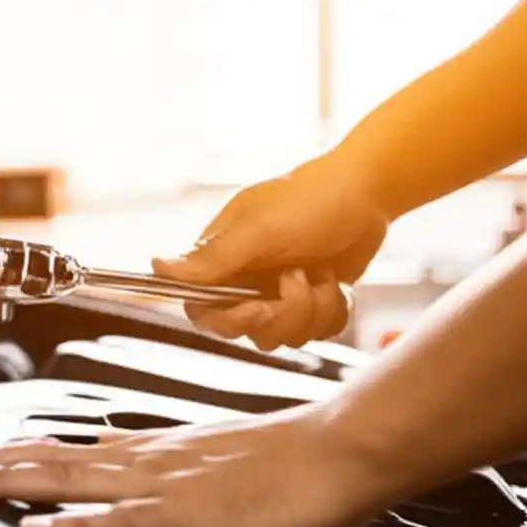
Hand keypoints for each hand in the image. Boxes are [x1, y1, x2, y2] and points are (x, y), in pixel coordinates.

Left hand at [0, 408, 393, 526]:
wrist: (341, 451)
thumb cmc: (294, 461)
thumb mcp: (219, 462)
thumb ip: (174, 469)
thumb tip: (142, 471)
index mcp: (156, 450)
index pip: (71, 446)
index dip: (19, 452)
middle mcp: (146, 459)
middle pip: (51, 459)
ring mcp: (160, 485)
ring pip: (66, 480)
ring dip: (7, 483)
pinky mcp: (183, 516)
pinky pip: (116, 523)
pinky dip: (71, 526)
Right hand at [153, 153, 389, 349]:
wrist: (370, 191)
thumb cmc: (312, 199)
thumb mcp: (260, 229)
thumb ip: (212, 257)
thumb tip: (156, 267)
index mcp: (222, 258)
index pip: (201, 307)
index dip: (226, 319)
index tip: (257, 309)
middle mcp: (245, 279)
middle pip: (243, 329)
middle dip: (279, 316)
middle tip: (299, 284)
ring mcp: (277, 291)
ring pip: (282, 335)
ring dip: (310, 311)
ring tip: (321, 275)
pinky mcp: (309, 301)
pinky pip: (313, 332)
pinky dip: (331, 314)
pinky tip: (335, 285)